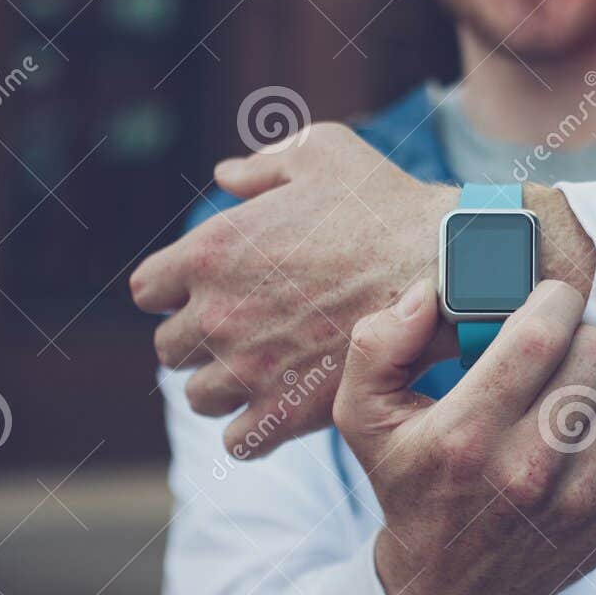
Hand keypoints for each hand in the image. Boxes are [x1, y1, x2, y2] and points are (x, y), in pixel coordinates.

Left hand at [128, 123, 595, 456]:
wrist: (446, 265)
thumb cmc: (388, 203)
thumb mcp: (322, 152)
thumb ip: (264, 164)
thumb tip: (226, 176)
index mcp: (211, 251)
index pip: (149, 290)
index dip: (178, 291)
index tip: (214, 291)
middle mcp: (218, 314)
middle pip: (170, 349)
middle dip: (202, 340)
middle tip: (248, 332)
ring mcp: (251, 369)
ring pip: (200, 397)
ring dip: (226, 387)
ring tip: (266, 374)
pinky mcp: (290, 412)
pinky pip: (240, 442)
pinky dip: (253, 432)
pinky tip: (280, 412)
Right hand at [333, 278, 595, 594]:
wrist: (451, 591)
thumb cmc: (412, 489)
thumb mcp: (365, 419)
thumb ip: (378, 346)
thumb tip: (429, 295)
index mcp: (465, 437)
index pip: (540, 336)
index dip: (553, 301)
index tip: (544, 303)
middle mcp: (529, 469)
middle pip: (594, 350)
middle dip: (574, 332)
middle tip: (551, 346)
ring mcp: (584, 493)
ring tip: (571, 380)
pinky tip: (595, 412)